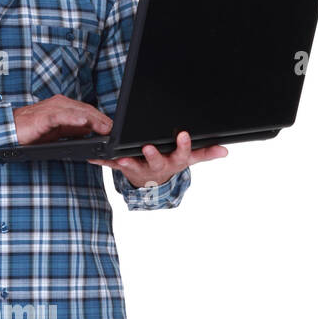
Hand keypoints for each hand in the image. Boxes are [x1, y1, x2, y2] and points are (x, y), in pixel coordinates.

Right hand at [12, 95, 113, 145]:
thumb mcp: (56, 132)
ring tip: (104, 128)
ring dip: (92, 120)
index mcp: (63, 107)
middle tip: (113, 129)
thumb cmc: (29, 131)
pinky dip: (74, 119)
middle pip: (85, 110)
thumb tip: (88, 131)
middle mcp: (59, 104)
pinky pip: (62, 117)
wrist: (8, 131)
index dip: (100, 119)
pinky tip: (84, 124)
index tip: (112, 128)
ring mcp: (52, 109)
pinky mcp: (44, 116)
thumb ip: (71, 130)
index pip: (87, 111)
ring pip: (77, 112)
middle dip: (101, 120)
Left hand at [88, 131, 227, 186]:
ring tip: (121, 158)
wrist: (153, 184)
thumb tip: (225, 150)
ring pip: (133, 165)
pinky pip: (112, 164)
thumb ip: (207, 152)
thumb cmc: (171, 163)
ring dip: (127, 162)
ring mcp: (140, 169)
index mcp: (174, 161)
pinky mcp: (124, 168)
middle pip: (156, 161)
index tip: (183, 134)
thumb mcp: (190, 159)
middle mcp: (157, 167)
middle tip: (148, 147)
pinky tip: (92, 156)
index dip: (183, 145)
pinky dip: (102, 160)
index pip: (182, 153)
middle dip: (153, 154)